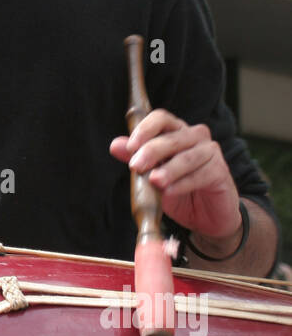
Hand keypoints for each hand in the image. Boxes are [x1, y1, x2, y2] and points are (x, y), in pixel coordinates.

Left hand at [109, 110, 241, 251]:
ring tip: (154, 181)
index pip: (161, 118)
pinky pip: (201, 174)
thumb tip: (115, 145)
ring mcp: (209, 152)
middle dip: (152, 151)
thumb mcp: (152, 176)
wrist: (206, 216)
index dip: (145, 129)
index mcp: (175, 131)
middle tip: (136, 166)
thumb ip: (137, 159)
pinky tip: (170, 192)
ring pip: (187, 156)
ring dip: (168, 169)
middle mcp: (195, 136)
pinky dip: (183, 183)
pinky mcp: (220, 171)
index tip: (130, 146)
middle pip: (172, 137)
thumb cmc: (178, 190)